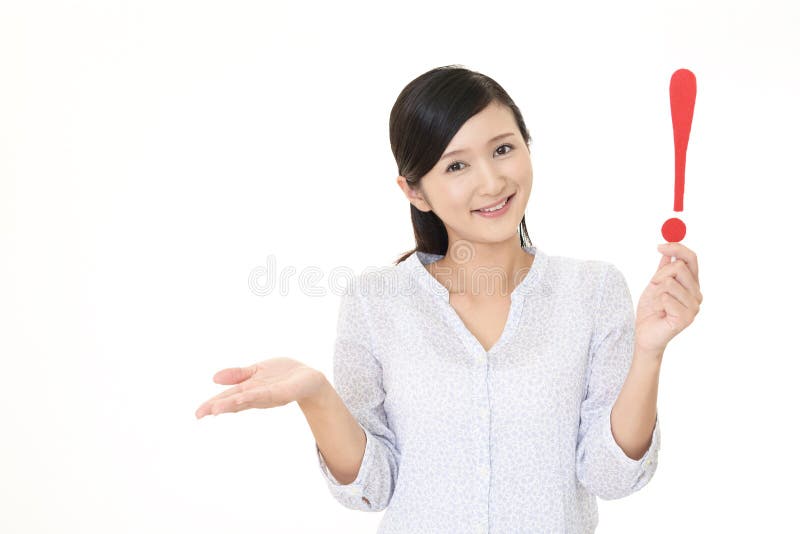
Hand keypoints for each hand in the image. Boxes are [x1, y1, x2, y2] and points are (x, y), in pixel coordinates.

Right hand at [195, 357, 326, 418]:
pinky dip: (252, 396)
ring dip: (231, 404)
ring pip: (246, 400)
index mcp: (248, 390)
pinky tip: (241, 397)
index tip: (198, 413)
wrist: (308, 378)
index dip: (212, 404)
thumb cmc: (282, 375)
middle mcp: (255, 396)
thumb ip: (237, 374)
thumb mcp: (256, 371)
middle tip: (200, 414)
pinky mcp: (280, 392)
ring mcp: (267, 395)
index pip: (227, 398)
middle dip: (217, 407)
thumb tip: (214, 378)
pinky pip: (264, 394)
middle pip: (233, 402)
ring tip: (215, 409)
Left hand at [634, 242, 702, 357]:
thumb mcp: (655, 284)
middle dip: (659, 275)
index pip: (691, 259)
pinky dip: (657, 303)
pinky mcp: (686, 318)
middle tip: (653, 287)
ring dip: (656, 291)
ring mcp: (694, 307)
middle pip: (679, 267)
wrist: (643, 333)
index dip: (677, 248)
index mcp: (692, 284)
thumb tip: (668, 250)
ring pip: (670, 282)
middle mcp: (697, 294)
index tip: (660, 246)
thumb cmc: (650, 310)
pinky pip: (666, 298)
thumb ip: (664, 268)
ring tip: (657, 304)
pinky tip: (659, 312)